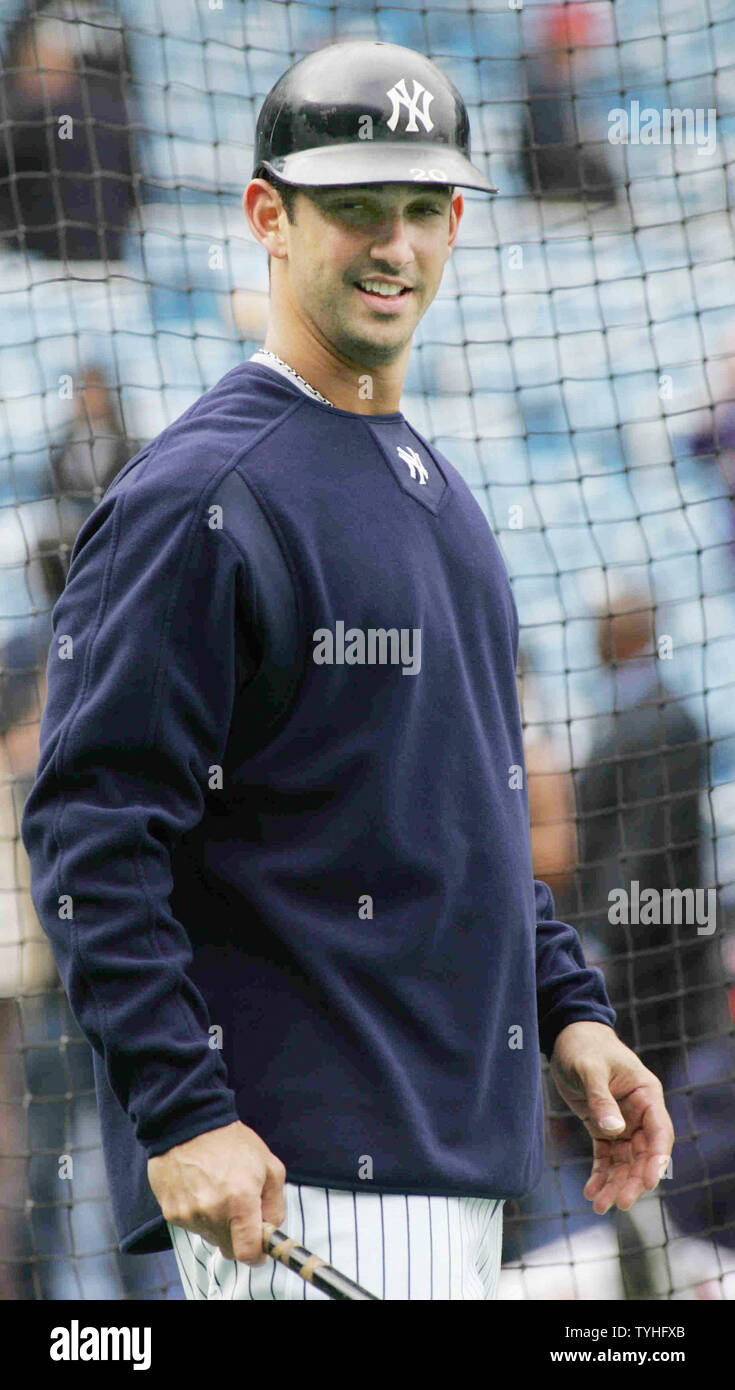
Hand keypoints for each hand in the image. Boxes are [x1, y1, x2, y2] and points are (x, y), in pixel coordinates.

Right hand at [147, 1120, 285, 1264]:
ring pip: (210, 1237)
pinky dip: (199, 1215)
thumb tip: (271, 1230)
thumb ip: (276, 1204)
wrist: (188, 1122)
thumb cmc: (232, 1142)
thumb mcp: (269, 1165)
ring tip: (217, 1191)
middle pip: (229, 1248)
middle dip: (238, 1236)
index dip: (257, 1254)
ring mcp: (188, 1214)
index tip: (260, 1248)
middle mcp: (212, 1212)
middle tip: (240, 1210)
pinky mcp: (170, 1212)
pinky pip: (192, 1225)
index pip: (248, 1252)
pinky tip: (200, 1189)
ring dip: (218, 1224)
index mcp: (240, 1200)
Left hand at [549, 1021, 673, 1214]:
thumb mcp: (589, 1069)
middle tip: (619, 1203)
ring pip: (625, 1161)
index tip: (648, 1182)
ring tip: (599, 1205)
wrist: (567, 1036)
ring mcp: (622, 1122)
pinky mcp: (603, 1127)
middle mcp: (639, 1112)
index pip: (660, 1131)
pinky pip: (606, 1156)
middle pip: (643, 1154)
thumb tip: (615, 1130)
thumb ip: (601, 1098)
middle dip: (633, 1180)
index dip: (656, 1159)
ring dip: (615, 1183)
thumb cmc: (583, 1046)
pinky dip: (600, 1174)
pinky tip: (591, 1191)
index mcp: (646, 1094)